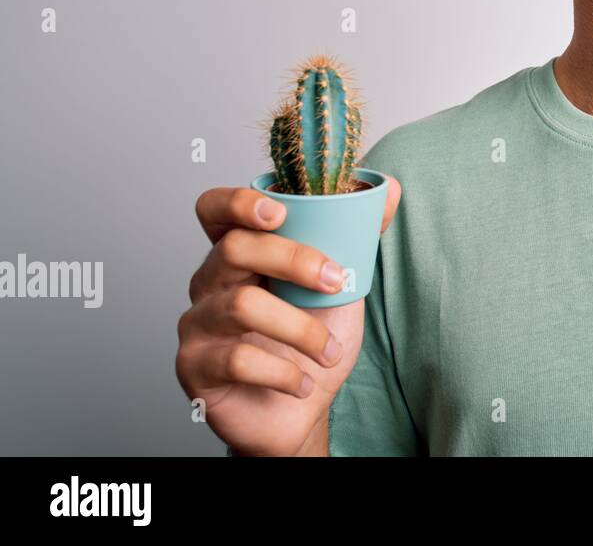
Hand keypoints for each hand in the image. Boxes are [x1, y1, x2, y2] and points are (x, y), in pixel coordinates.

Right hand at [175, 175, 401, 455]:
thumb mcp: (342, 285)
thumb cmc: (314, 342)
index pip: (215, 209)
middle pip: (235, 248)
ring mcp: (196, 324)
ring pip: (241, 305)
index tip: (281, 211)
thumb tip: (391, 188)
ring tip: (328, 352)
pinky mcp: (194, 367)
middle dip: (295, 260)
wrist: (301, 411)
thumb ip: (358, 235)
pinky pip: (237, 359)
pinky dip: (284, 371)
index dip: (239, 202)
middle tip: (336, 282)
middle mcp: (209, 282)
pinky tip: (303, 383)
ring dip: (300, 329)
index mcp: (240, 252)